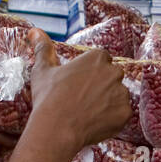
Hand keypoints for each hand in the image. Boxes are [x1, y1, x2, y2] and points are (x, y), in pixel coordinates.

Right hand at [27, 30, 131, 153]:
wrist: (56, 130)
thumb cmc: (48, 98)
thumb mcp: (43, 70)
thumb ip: (43, 48)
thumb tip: (35, 31)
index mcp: (97, 58)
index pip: (102, 60)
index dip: (91, 72)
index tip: (80, 83)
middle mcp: (114, 72)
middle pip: (113, 76)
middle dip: (102, 85)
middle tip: (83, 99)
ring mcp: (122, 93)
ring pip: (119, 95)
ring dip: (109, 101)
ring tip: (88, 112)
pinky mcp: (125, 113)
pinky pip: (122, 113)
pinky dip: (113, 118)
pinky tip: (95, 122)